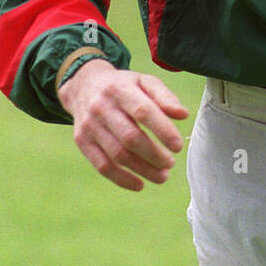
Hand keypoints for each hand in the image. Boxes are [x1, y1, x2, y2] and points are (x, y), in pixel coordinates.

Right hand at [57, 59, 189, 191]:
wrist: (84, 86)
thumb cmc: (123, 86)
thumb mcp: (144, 81)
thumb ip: (165, 96)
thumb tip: (183, 115)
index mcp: (120, 89)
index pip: (143, 111)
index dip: (162, 130)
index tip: (178, 146)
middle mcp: (102, 107)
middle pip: (130, 137)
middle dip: (154, 154)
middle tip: (171, 163)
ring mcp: (90, 125)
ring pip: (117, 154)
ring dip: (142, 170)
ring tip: (162, 176)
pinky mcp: (82, 141)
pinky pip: (102, 166)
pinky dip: (122, 179)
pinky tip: (140, 184)